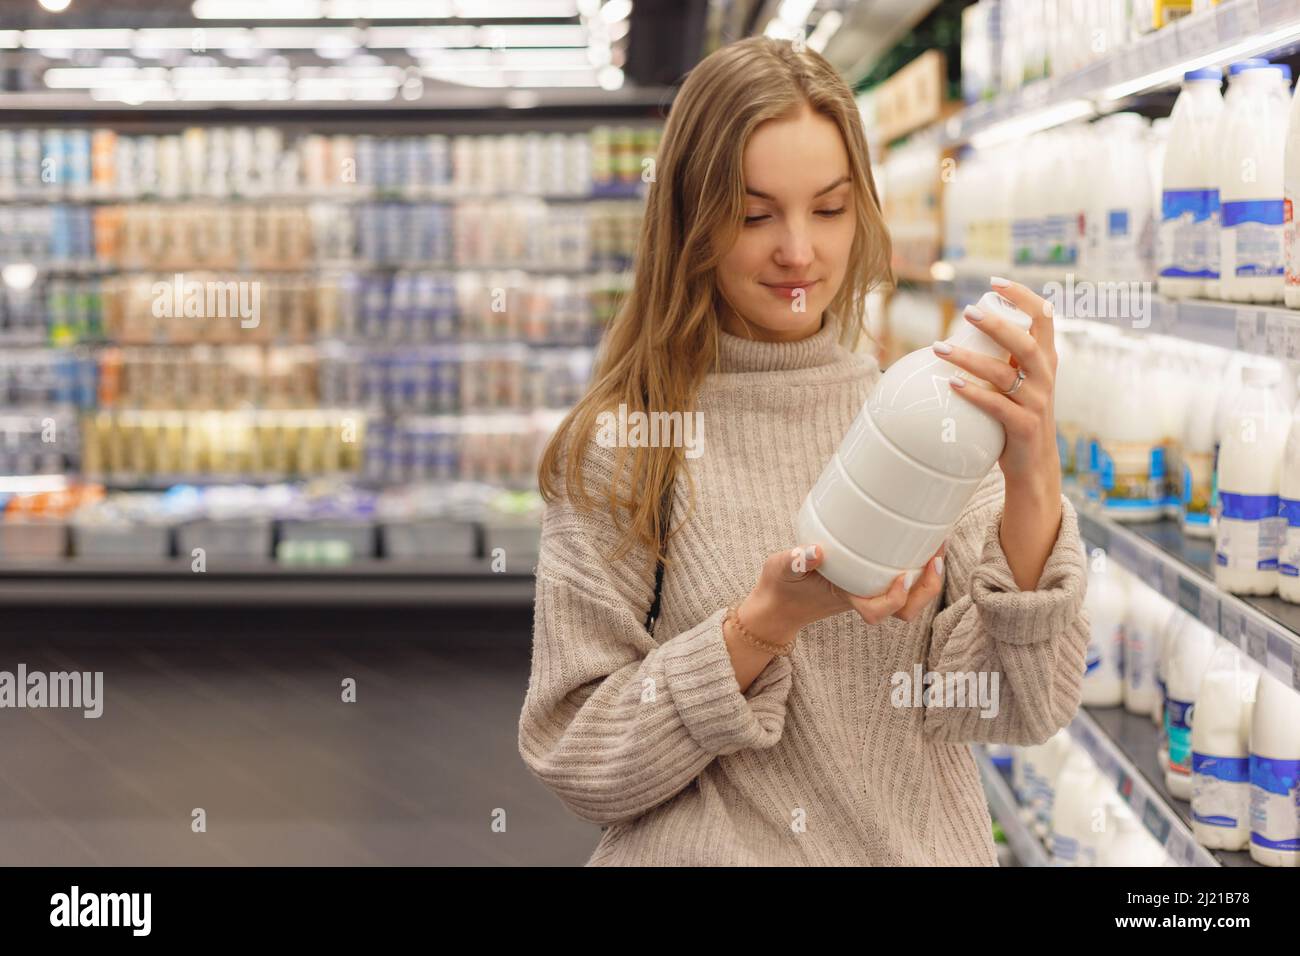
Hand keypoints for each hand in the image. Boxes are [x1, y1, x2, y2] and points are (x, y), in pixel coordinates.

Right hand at [741, 540, 947, 642]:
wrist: (779, 603)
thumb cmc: (781, 585)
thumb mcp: (780, 568)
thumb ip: (794, 560)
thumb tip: (816, 550)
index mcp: (845, 597)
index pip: (877, 610)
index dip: (895, 598)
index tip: (901, 576)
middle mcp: (863, 596)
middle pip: (906, 609)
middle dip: (927, 588)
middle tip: (936, 555)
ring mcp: (869, 590)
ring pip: (910, 598)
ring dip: (928, 578)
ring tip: (937, 546)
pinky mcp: (869, 580)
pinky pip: (901, 580)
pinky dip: (917, 566)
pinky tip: (921, 541)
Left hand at [935, 276, 1061, 498]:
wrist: (1033, 465)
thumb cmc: (1018, 416)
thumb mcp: (1018, 383)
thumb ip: (1004, 359)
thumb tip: (961, 335)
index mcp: (1045, 360)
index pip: (1045, 318)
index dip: (1023, 297)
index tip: (996, 282)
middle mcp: (1045, 377)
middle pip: (1025, 343)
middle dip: (997, 325)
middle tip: (967, 311)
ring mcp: (1036, 402)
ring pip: (1004, 374)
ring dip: (970, 359)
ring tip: (939, 348)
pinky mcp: (1024, 427)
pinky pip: (997, 406)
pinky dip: (974, 393)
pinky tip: (952, 383)